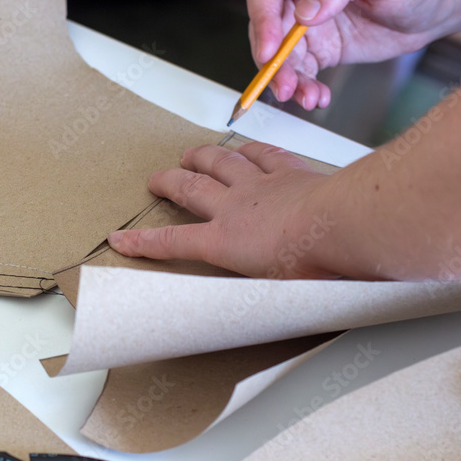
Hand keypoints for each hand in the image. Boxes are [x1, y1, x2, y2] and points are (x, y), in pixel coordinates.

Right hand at [108, 143, 338, 278]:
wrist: (340, 225)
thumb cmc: (311, 264)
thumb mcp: (272, 293)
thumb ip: (253, 295)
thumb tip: (249, 312)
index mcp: (225, 241)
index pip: (173, 243)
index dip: (143, 241)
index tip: (121, 238)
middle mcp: (235, 207)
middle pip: (190, 189)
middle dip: (167, 184)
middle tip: (154, 180)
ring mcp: (261, 184)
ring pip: (221, 163)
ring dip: (201, 157)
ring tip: (188, 153)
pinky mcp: (288, 172)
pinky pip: (264, 154)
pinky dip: (250, 149)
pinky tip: (244, 148)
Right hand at [245, 0, 455, 109]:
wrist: (438, 6)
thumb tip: (304, 13)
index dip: (261, 18)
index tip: (270, 49)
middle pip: (267, 27)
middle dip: (271, 60)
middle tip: (283, 84)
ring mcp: (309, 24)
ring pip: (281, 56)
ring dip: (287, 80)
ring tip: (306, 98)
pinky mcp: (321, 49)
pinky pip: (301, 72)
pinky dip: (305, 88)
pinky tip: (318, 97)